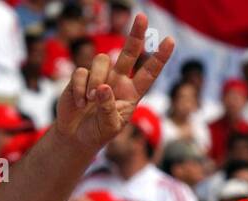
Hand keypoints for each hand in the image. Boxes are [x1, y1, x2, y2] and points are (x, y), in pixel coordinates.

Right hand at [54, 13, 173, 150]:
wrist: (76, 137)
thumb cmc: (98, 133)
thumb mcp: (109, 127)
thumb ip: (108, 108)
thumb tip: (103, 87)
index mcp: (132, 93)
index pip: (149, 73)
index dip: (159, 57)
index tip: (170, 41)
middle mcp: (118, 80)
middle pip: (129, 52)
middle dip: (135, 34)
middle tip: (142, 16)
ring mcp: (100, 76)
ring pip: (102, 61)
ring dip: (95, 80)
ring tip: (89, 101)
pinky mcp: (81, 76)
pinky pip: (81, 72)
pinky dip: (79, 88)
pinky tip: (80, 103)